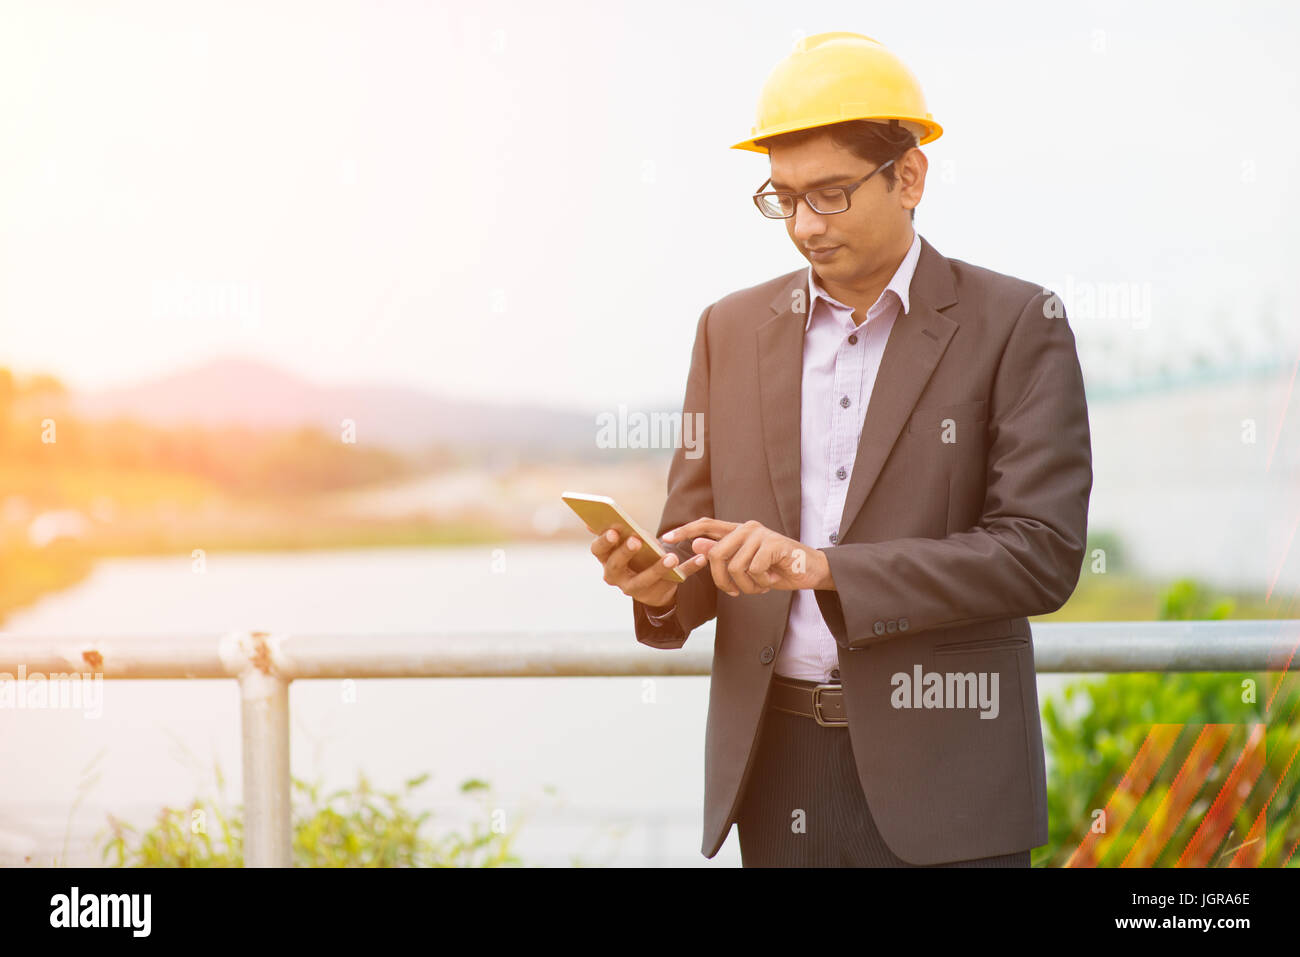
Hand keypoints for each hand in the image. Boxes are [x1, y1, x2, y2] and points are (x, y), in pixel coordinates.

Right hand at [589, 526, 708, 608]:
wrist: (651, 582)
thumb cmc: (635, 553)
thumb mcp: (625, 542)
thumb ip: (614, 532)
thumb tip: (591, 522)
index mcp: (606, 559)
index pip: (598, 550)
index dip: (604, 542)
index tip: (613, 531)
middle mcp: (616, 577)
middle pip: (617, 566)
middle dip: (626, 552)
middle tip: (637, 541)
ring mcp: (636, 589)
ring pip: (644, 580)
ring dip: (658, 568)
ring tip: (671, 557)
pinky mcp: (658, 594)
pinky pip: (674, 581)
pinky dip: (688, 569)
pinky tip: (700, 558)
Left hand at [662, 518, 833, 596]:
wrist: (811, 570)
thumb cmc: (776, 569)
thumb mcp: (746, 566)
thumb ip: (722, 555)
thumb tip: (696, 545)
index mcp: (738, 531)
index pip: (706, 525)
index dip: (685, 531)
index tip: (665, 538)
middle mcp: (747, 528)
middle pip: (716, 554)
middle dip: (722, 580)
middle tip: (736, 591)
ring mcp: (761, 534)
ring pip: (735, 566)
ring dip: (746, 585)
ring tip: (760, 585)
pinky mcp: (773, 543)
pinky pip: (753, 570)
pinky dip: (760, 584)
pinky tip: (771, 581)